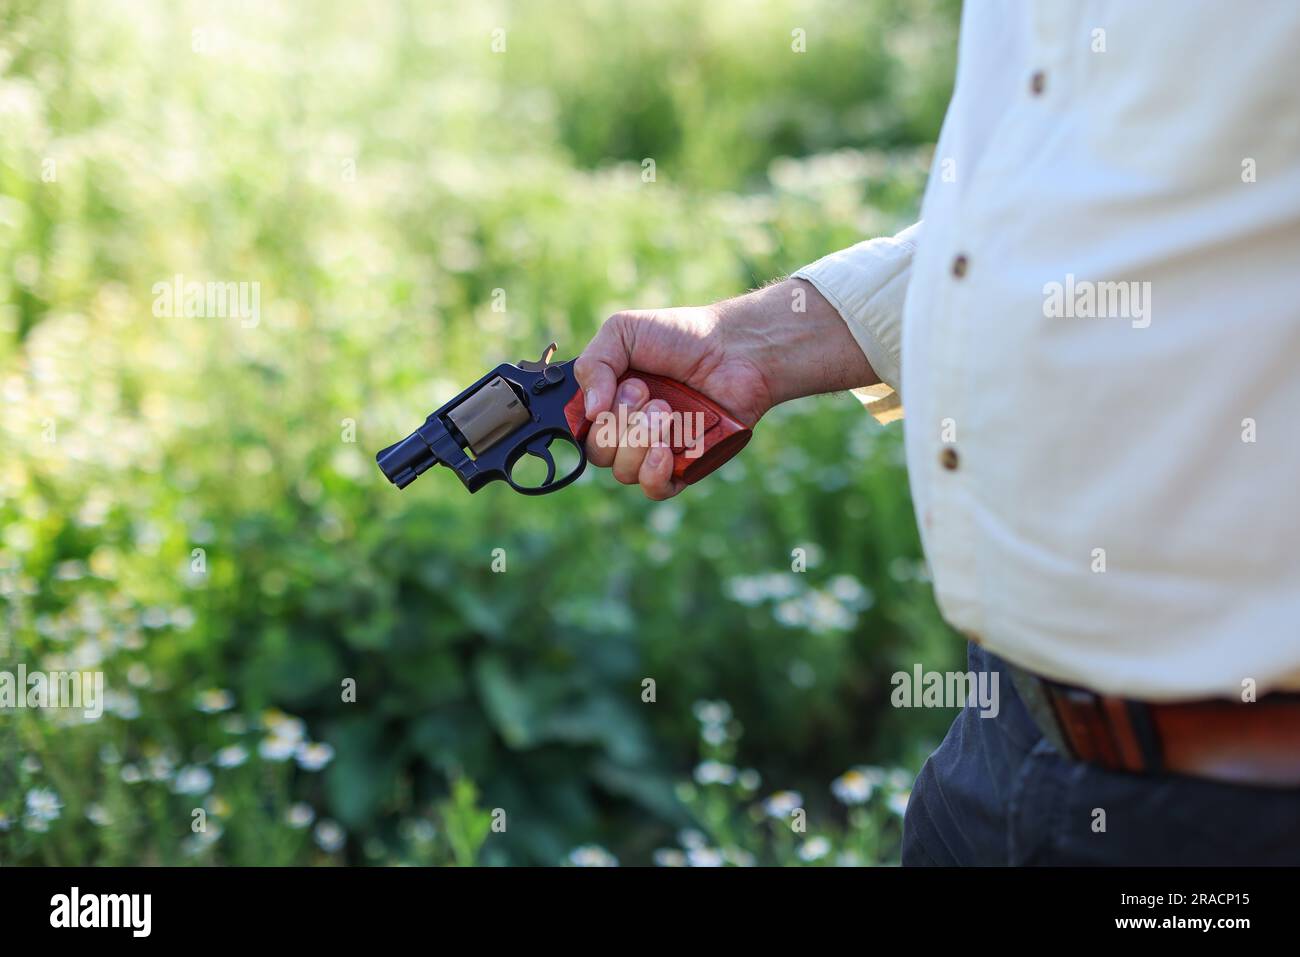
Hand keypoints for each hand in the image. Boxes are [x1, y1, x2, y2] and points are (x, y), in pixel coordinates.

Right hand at [573, 278, 879, 498]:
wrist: (735, 350)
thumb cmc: (682, 335)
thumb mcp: (622, 331)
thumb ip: (592, 365)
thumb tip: (589, 413)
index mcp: (608, 400)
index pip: (581, 429)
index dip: (589, 420)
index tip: (612, 393)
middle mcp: (627, 428)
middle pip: (598, 453)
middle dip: (619, 422)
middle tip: (647, 391)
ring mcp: (655, 449)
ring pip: (623, 472)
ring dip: (639, 441)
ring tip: (666, 410)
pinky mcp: (684, 466)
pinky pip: (655, 490)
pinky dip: (653, 474)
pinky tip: (664, 451)